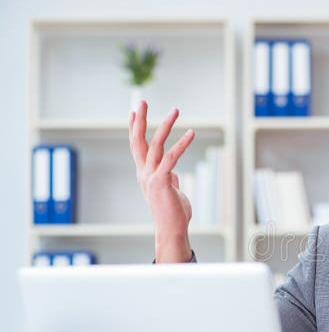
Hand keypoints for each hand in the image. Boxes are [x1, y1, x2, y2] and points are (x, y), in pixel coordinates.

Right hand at [129, 100, 194, 262]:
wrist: (171, 229)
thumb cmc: (173, 212)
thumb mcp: (170, 191)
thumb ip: (169, 178)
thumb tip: (173, 172)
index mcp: (145, 173)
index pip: (137, 147)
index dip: (134, 129)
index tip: (133, 112)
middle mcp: (144, 172)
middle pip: (138, 141)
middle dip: (140, 120)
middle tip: (142, 101)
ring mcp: (151, 176)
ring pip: (155, 144)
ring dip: (166, 125)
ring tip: (175, 110)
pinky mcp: (162, 181)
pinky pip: (171, 157)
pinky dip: (181, 144)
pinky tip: (191, 133)